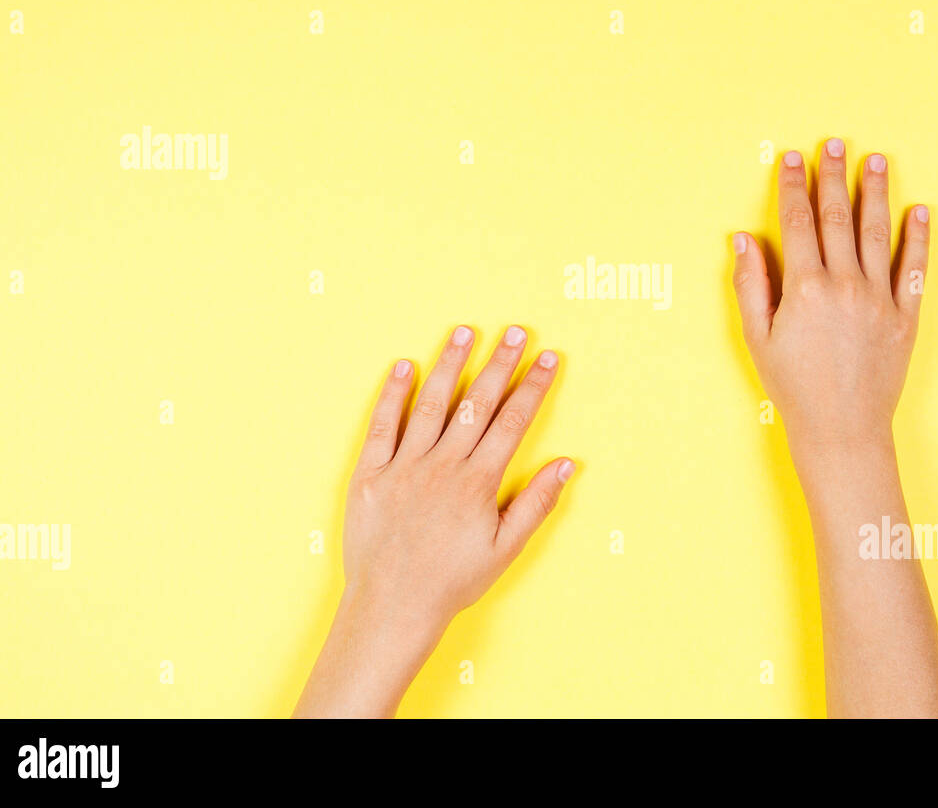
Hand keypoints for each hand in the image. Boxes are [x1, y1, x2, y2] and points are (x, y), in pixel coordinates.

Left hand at [296, 325, 572, 716]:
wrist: (392, 607)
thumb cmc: (452, 582)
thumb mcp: (504, 549)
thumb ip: (535, 503)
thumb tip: (567, 465)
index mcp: (478, 483)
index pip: (512, 422)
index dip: (532, 386)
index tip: (547, 358)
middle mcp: (442, 467)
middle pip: (476, 404)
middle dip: (498, 363)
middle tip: (514, 330)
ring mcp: (404, 468)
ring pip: (431, 404)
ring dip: (449, 364)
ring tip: (464, 331)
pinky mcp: (370, 475)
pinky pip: (382, 427)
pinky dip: (392, 395)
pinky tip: (404, 365)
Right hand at [731, 141, 929, 455]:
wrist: (842, 430)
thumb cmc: (793, 388)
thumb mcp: (757, 338)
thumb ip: (750, 284)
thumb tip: (742, 238)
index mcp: (804, 288)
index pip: (797, 222)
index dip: (794, 186)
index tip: (793, 158)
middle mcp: (844, 286)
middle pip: (838, 217)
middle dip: (834, 176)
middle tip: (835, 144)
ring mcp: (879, 299)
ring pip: (878, 233)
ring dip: (877, 193)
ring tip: (878, 162)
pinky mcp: (905, 317)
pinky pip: (914, 269)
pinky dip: (918, 239)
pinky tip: (920, 212)